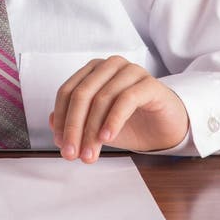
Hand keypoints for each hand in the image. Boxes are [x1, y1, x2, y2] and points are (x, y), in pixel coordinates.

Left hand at [48, 55, 188, 162]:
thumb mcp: (97, 126)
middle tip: (71, 153)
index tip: (59, 143)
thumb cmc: (131, 124)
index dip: (61, 119)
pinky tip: (107, 138)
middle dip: (73, 127)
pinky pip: (126, 99)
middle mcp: (110, 66)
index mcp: (93, 71)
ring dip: (92, 130)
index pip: (67, 92)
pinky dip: (113, 120)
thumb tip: (51, 122)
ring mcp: (131, 71)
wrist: (167, 128)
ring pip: (102, 98)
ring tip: (89, 154)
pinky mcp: (150, 84)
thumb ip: (75, 122)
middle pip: (81, 94)